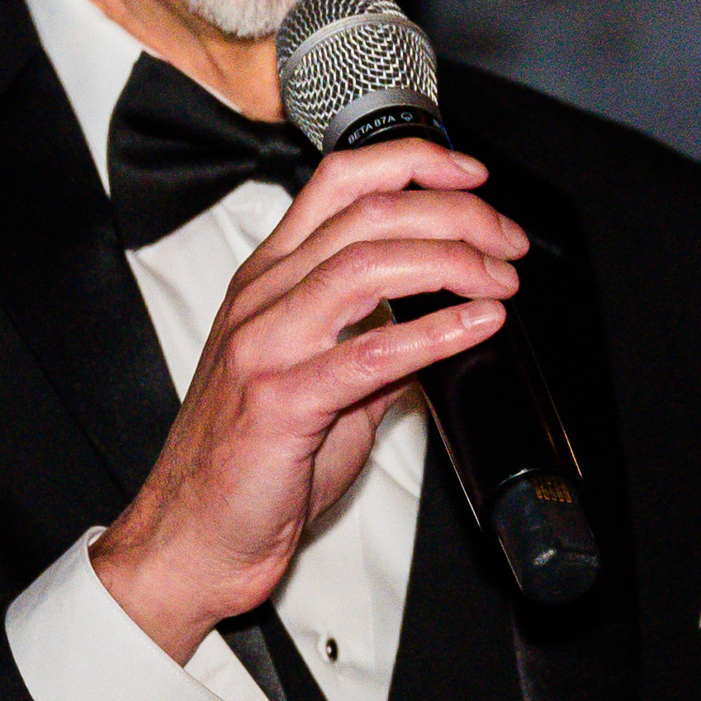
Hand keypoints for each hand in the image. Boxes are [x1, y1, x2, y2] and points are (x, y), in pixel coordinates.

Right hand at [92, 138, 520, 658]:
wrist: (193, 538)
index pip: (340, 182)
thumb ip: (373, 348)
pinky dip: (436, 331)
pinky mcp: (281, 402)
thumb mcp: (318, 385)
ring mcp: (267, 345)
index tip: (471, 175)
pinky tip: (477, 326)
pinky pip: (370, 353)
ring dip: (452, 262)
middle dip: (456, 214)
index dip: (414, 162)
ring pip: (368, 262)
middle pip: (369, 212)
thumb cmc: (247, 466)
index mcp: (268, 280)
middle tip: (507, 242)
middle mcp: (263, 299)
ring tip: (500, 280)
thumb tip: (437, 326)